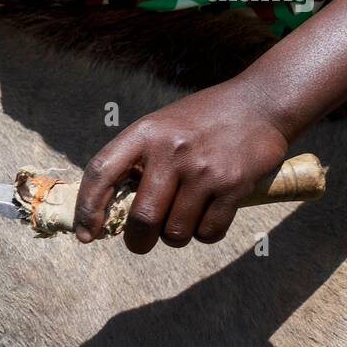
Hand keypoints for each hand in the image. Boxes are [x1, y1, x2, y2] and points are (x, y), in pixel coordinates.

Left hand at [72, 80, 291, 253]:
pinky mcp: (232, 186)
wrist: (261, 103)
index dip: (87, 208)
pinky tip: (206, 218)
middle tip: (140, 243)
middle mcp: (170, 151)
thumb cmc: (201, 120)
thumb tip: (112, 212)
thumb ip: (137, 161)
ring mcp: (202, 169)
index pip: (101, 173)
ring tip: (182, 219)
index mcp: (144, 133)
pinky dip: (204, 235)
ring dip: (175, 237)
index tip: (85, 234)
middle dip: (137, 241)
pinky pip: (208, 232)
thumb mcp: (160, 127)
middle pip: (142, 219)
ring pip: (175, 233)